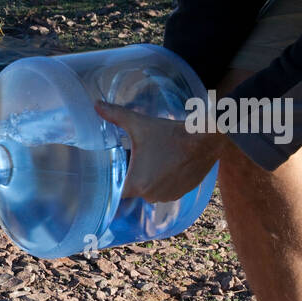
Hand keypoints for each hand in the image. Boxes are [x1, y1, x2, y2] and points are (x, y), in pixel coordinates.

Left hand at [94, 101, 222, 202]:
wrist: (205, 140)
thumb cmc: (170, 134)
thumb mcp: (139, 124)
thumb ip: (116, 116)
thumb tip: (97, 104)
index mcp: (137, 184)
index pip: (117, 193)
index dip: (115, 184)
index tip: (114, 174)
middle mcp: (151, 195)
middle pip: (134, 189)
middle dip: (135, 176)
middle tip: (137, 159)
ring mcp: (168, 196)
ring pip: (150, 190)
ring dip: (151, 179)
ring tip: (154, 160)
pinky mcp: (181, 193)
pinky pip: (166, 190)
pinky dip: (165, 180)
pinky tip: (167, 165)